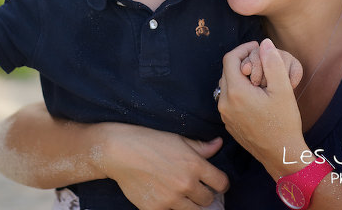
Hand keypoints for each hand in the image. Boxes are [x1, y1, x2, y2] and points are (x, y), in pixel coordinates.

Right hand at [101, 124, 228, 209]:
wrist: (119, 151)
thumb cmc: (149, 141)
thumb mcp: (177, 139)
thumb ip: (201, 146)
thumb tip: (219, 144)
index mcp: (195, 164)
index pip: (221, 183)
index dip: (220, 184)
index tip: (214, 183)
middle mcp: (186, 184)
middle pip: (208, 200)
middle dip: (204, 194)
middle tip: (194, 187)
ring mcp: (171, 199)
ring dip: (190, 204)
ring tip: (180, 194)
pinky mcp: (156, 209)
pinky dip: (171, 208)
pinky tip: (165, 197)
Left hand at [219, 40, 307, 177]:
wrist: (281, 154)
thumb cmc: (284, 122)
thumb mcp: (283, 90)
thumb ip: (273, 63)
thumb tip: (265, 43)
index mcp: (235, 92)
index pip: (230, 58)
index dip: (243, 48)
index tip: (257, 47)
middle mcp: (224, 103)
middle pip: (227, 71)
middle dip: (242, 62)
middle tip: (261, 62)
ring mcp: (225, 115)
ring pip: (227, 85)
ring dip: (240, 77)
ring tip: (260, 78)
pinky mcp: (229, 123)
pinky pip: (229, 100)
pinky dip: (238, 92)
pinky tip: (256, 95)